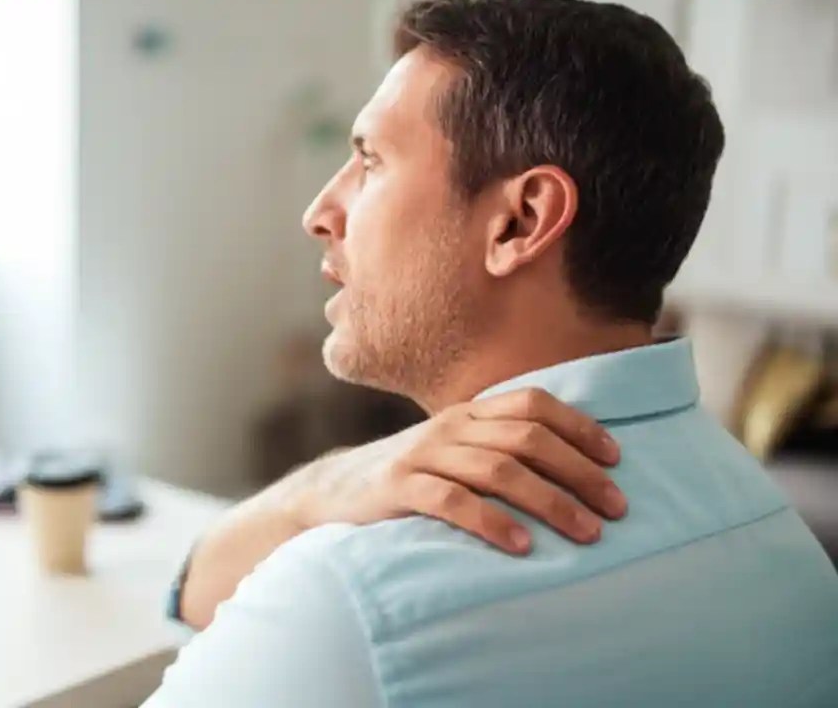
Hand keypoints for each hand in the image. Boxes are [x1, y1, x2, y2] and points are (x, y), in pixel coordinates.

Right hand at [286, 388, 623, 553]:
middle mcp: (449, 427)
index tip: (617, 459)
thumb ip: (497, 449)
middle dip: (579, 472)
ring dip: (550, 502)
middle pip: (527, 438)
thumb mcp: (452, 452)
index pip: (532, 403)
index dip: (579, 427)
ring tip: (586, 533)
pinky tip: (521, 546)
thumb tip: (572, 469)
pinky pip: (451, 501)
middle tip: (617, 509)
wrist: (332, 492)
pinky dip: (492, 522)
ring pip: (498, 470)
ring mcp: (421, 455)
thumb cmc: (410, 478)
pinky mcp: (397, 488)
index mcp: (468, 413)